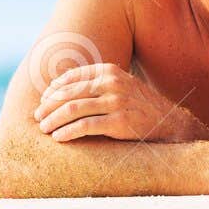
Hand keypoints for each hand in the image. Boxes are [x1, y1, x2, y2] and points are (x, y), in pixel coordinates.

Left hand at [35, 63, 200, 142]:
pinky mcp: (119, 123)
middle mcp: (112, 83)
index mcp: (110, 71)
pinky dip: (67, 132)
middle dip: (49, 106)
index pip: (72, 76)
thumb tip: (63, 90)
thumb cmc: (141, 106)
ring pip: (73, 109)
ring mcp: (116, 102)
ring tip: (44, 129)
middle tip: (38, 117)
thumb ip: (99, 84)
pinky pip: (85, 126)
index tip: (44, 101)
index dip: (54, 89)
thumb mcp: (122, 85)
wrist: (170, 124)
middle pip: (69, 93)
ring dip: (53, 120)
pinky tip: (59, 138)